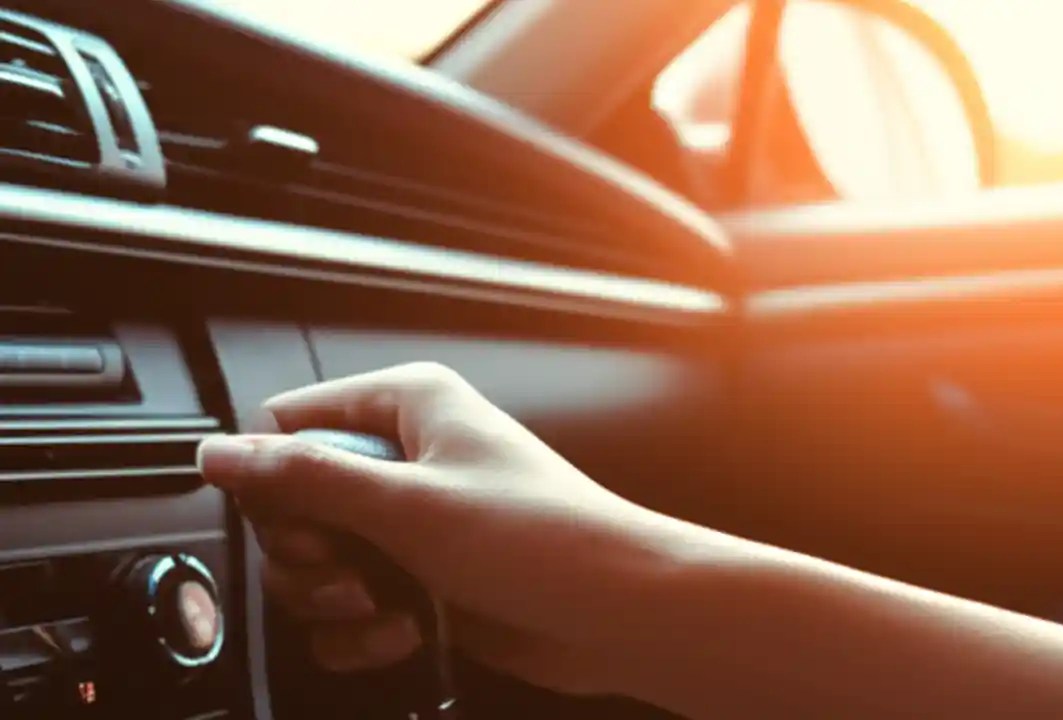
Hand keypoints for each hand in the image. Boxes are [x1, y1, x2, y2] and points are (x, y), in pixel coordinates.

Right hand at [198, 363, 686, 694]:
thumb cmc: (540, 539)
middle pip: (289, 503)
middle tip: (352, 572)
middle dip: (307, 555)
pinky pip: (349, 606)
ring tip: (382, 606)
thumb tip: (218, 452)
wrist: (615, 612)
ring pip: (313, 562)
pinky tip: (403, 632)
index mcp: (406, 405)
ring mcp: (411, 521)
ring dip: (333, 600)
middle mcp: (405, 456)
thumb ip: (303, 478)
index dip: (274, 483)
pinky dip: (362, 630)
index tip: (300, 524)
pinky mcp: (419, 577)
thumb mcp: (408, 504)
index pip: (286, 426)